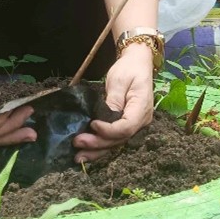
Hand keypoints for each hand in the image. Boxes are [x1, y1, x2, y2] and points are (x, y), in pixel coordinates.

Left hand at [72, 43, 153, 161]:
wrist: (138, 62)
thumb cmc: (129, 68)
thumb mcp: (119, 80)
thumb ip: (113, 100)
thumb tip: (104, 117)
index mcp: (142, 107)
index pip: (126, 127)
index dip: (108, 130)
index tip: (92, 124)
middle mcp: (141, 120)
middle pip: (120, 138)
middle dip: (98, 143)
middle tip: (77, 142)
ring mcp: (135, 124)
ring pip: (116, 142)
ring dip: (97, 150)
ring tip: (77, 156)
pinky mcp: (126, 124)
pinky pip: (114, 138)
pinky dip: (100, 145)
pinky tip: (86, 152)